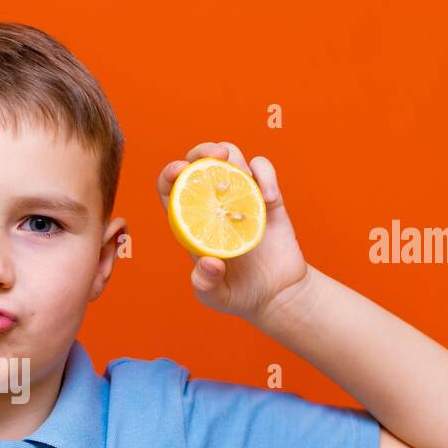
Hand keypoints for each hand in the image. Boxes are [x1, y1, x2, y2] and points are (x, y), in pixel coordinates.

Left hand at [156, 141, 309, 321]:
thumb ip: (205, 283)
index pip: (170, 187)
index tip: (178, 170)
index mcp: (190, 221)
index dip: (170, 173)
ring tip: (243, 178)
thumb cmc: (239, 295)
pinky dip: (265, 174)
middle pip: (199, 162)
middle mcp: (213, 203)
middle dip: (202, 151)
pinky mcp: (268, 198)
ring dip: (234, 157)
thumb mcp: (215, 296)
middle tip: (217, 156)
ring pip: (231, 157)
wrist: (277, 294)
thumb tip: (209, 262)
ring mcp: (241, 197)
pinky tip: (269, 198)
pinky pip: (263, 169)